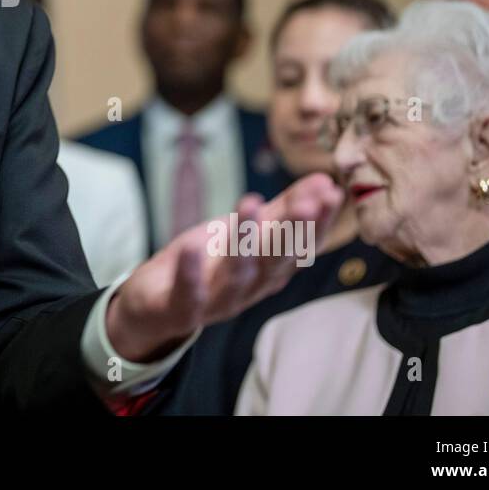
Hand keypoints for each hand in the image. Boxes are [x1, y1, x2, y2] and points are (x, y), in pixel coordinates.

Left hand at [104, 172, 342, 361]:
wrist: (155, 308)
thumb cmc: (208, 264)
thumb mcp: (246, 232)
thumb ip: (283, 210)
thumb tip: (325, 181)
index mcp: (270, 269)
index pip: (301, 247)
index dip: (319, 223)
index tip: (333, 193)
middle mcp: (251, 287)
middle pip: (275, 260)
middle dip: (291, 232)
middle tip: (305, 204)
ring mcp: (217, 300)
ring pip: (236, 273)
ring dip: (245, 241)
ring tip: (250, 202)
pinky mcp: (182, 308)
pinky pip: (188, 293)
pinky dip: (191, 271)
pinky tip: (193, 246)